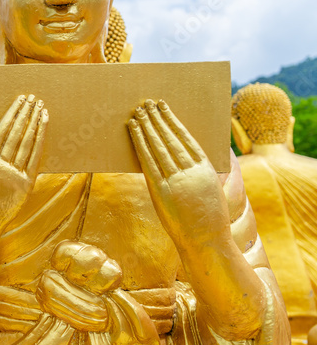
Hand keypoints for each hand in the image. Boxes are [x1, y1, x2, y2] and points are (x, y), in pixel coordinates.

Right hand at [0, 94, 47, 233]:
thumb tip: (5, 137)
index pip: (2, 130)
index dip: (13, 114)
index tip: (20, 100)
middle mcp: (0, 167)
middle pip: (17, 134)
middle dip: (26, 114)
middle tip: (33, 98)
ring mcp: (14, 177)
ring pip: (28, 145)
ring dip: (36, 124)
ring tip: (41, 108)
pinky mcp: (25, 186)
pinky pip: (35, 160)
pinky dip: (40, 143)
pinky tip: (44, 130)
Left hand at [128, 100, 229, 250]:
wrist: (206, 242)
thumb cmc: (208, 218)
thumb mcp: (210, 190)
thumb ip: (199, 172)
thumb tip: (189, 155)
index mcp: (207, 169)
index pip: (187, 138)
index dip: (173, 121)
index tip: (165, 107)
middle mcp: (191, 172)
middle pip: (170, 139)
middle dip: (157, 119)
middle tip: (146, 102)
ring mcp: (176, 181)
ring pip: (158, 148)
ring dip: (147, 128)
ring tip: (138, 113)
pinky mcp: (161, 192)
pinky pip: (148, 163)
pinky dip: (140, 146)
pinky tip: (134, 134)